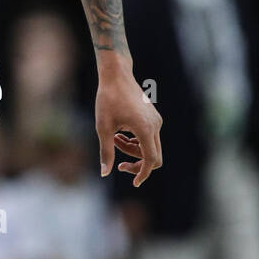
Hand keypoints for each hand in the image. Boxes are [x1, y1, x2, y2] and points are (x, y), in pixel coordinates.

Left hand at [96, 62, 162, 186]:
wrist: (117, 75)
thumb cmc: (107, 99)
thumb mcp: (103, 127)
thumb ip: (106, 151)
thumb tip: (105, 173)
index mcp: (145, 129)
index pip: (151, 160)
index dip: (143, 174)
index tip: (134, 183)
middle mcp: (155, 125)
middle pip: (154, 157)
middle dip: (137, 163)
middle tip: (118, 163)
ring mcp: (156, 121)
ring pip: (150, 147)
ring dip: (133, 151)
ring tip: (114, 140)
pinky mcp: (153, 118)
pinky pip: (149, 138)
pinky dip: (136, 142)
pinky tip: (120, 135)